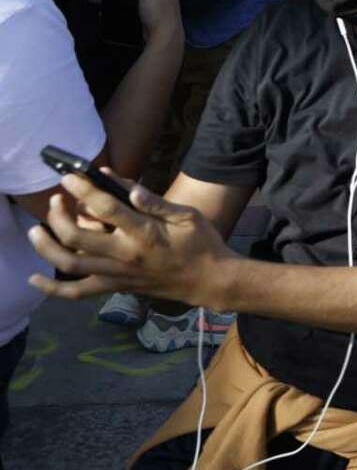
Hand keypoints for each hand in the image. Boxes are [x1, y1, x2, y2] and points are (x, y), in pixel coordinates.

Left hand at [27, 174, 232, 304]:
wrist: (208, 280)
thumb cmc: (201, 243)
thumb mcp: (187, 215)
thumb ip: (156, 202)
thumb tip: (129, 188)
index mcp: (144, 233)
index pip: (106, 208)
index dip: (84, 190)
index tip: (70, 177)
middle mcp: (125, 255)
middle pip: (77, 237)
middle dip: (58, 216)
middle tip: (56, 200)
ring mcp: (117, 274)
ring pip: (70, 264)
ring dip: (47, 247)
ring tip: (36, 231)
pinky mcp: (115, 287)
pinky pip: (78, 292)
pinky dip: (53, 289)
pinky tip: (35, 279)